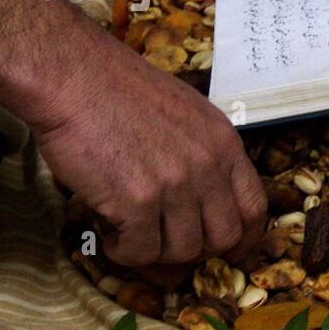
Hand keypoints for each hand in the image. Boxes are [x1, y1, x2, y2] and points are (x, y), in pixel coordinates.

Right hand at [31, 24, 266, 267]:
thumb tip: (204, 198)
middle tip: (168, 242)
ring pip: (183, 250)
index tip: (229, 251)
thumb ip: (204, 152)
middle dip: (197, 250)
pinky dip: (125, 252)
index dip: (244, 237)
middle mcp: (208, 167)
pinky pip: (142, 251)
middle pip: (224, 237)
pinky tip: (111, 235)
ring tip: (132, 232)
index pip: (254, 207)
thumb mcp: (187, 112)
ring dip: (156, 251)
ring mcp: (175, 186)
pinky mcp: (137, 202)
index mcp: (224, 144)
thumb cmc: (120, 89)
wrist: (74, 77)